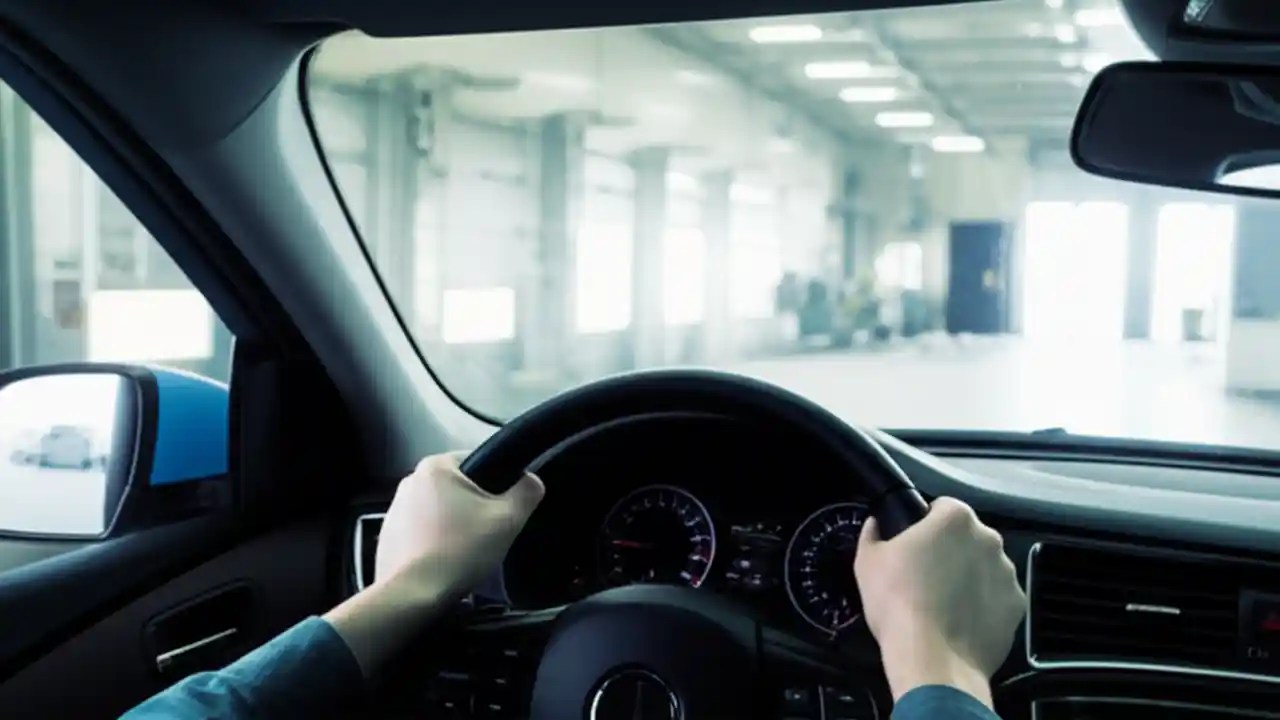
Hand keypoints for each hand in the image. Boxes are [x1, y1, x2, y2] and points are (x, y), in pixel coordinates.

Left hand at [326, 453, 543, 675]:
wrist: (413, 595)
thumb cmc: (460, 550)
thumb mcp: (507, 520)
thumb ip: (527, 492)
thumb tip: (532, 480)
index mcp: (436, 466)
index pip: (478, 462)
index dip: (498, 485)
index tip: (503, 511)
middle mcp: (410, 480)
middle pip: (458, 488)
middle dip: (474, 507)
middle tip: (488, 534)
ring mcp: (394, 509)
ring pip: (439, 511)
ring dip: (453, 525)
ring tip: (465, 552)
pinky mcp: (386, 536)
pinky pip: (421, 532)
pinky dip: (433, 542)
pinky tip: (444, 562)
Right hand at [854, 497, 1024, 707]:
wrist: (932, 659)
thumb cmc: (896, 601)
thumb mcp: (868, 562)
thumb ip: (873, 535)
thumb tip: (875, 524)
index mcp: (955, 518)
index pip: (942, 507)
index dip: (926, 525)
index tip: (915, 547)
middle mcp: (989, 538)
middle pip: (968, 537)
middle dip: (952, 550)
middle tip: (927, 577)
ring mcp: (1008, 573)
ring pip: (986, 567)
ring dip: (970, 577)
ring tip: (946, 604)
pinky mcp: (1017, 606)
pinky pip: (998, 598)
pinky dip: (985, 605)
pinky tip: (963, 622)